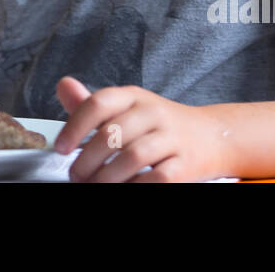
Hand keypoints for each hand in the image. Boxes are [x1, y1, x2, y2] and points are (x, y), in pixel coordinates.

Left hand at [52, 76, 224, 181]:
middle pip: (112, 134)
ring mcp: (171, 137)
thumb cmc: (160, 125)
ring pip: (132, 157)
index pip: (99, 103)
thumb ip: (93, 104)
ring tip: (94, 185)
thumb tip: (63, 86)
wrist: (213, 136)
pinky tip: (124, 188)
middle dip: (87, 160)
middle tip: (76, 175)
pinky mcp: (185, 164)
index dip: (75, 126)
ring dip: (106, 177)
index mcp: (134, 97)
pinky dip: (135, 187)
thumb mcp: (128, 108)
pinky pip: (156, 178)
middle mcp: (153, 112)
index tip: (61, 147)